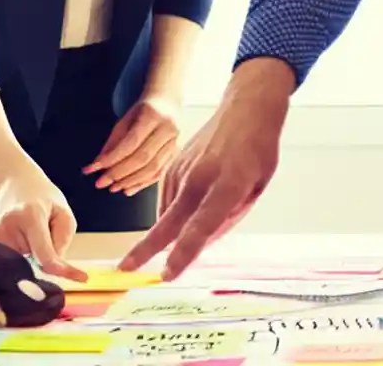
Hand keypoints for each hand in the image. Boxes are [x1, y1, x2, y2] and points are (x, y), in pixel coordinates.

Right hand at [0, 169, 86, 281]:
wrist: (13, 185)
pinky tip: (23, 239)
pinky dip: (23, 258)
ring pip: (24, 265)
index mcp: (30, 217)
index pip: (46, 255)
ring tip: (31, 232)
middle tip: (47, 233)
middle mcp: (8, 229)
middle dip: (47, 258)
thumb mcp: (63, 212)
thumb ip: (62, 240)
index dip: (64, 270)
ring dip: (34, 257)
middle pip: (35, 263)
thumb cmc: (43, 199)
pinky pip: (12, 264)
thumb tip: (52, 267)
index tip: (82, 278)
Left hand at [0, 238, 64, 327]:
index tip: (51, 308)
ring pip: (21, 288)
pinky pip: (11, 294)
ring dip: (31, 303)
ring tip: (50, 315)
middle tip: (56, 313)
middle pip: (25, 279)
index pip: (16, 272)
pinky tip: (29, 317)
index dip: (33, 293)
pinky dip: (19, 306)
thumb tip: (0, 319)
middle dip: (38, 297)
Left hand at [84, 96, 179, 195]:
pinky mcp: (177, 153)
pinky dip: (143, 183)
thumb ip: (113, 141)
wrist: (168, 101)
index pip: (131, 142)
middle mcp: (168, 129)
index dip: (113, 158)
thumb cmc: (143, 109)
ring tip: (113, 187)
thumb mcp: (125, 118)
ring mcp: (176, 142)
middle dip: (120, 173)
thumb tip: (99, 164)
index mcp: (153, 115)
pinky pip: (160, 173)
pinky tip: (129, 189)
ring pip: (153, 168)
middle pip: (143, 158)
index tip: (94, 168)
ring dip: (131, 181)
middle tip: (101, 182)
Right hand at [120, 59, 289, 278]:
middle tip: (124, 268)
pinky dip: (172, 210)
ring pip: (168, 211)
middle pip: (168, 221)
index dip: (184, 254)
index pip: (201, 228)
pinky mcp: (174, 164)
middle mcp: (200, 178)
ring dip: (169, 229)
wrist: (245, 109)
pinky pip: (168, 197)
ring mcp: (183, 169)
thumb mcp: (256, 188)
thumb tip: (203, 241)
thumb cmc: (258, 150)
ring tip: (190, 222)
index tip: (168, 274)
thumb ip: (229, 217)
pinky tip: (184, 210)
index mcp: (228, 186)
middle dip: (145, 248)